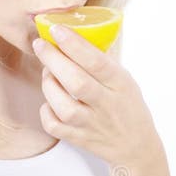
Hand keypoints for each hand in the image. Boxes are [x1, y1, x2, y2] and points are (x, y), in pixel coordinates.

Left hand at [32, 26, 158, 165]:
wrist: (135, 146)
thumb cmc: (127, 106)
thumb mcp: (124, 80)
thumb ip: (102, 62)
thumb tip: (73, 35)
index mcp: (120, 85)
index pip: (96, 62)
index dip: (74, 44)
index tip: (56, 29)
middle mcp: (107, 105)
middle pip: (76, 82)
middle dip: (54, 60)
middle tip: (40, 44)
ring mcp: (92, 125)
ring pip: (63, 106)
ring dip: (49, 85)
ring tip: (47, 73)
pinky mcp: (80, 139)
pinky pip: (55, 127)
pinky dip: (46, 112)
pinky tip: (49, 101)